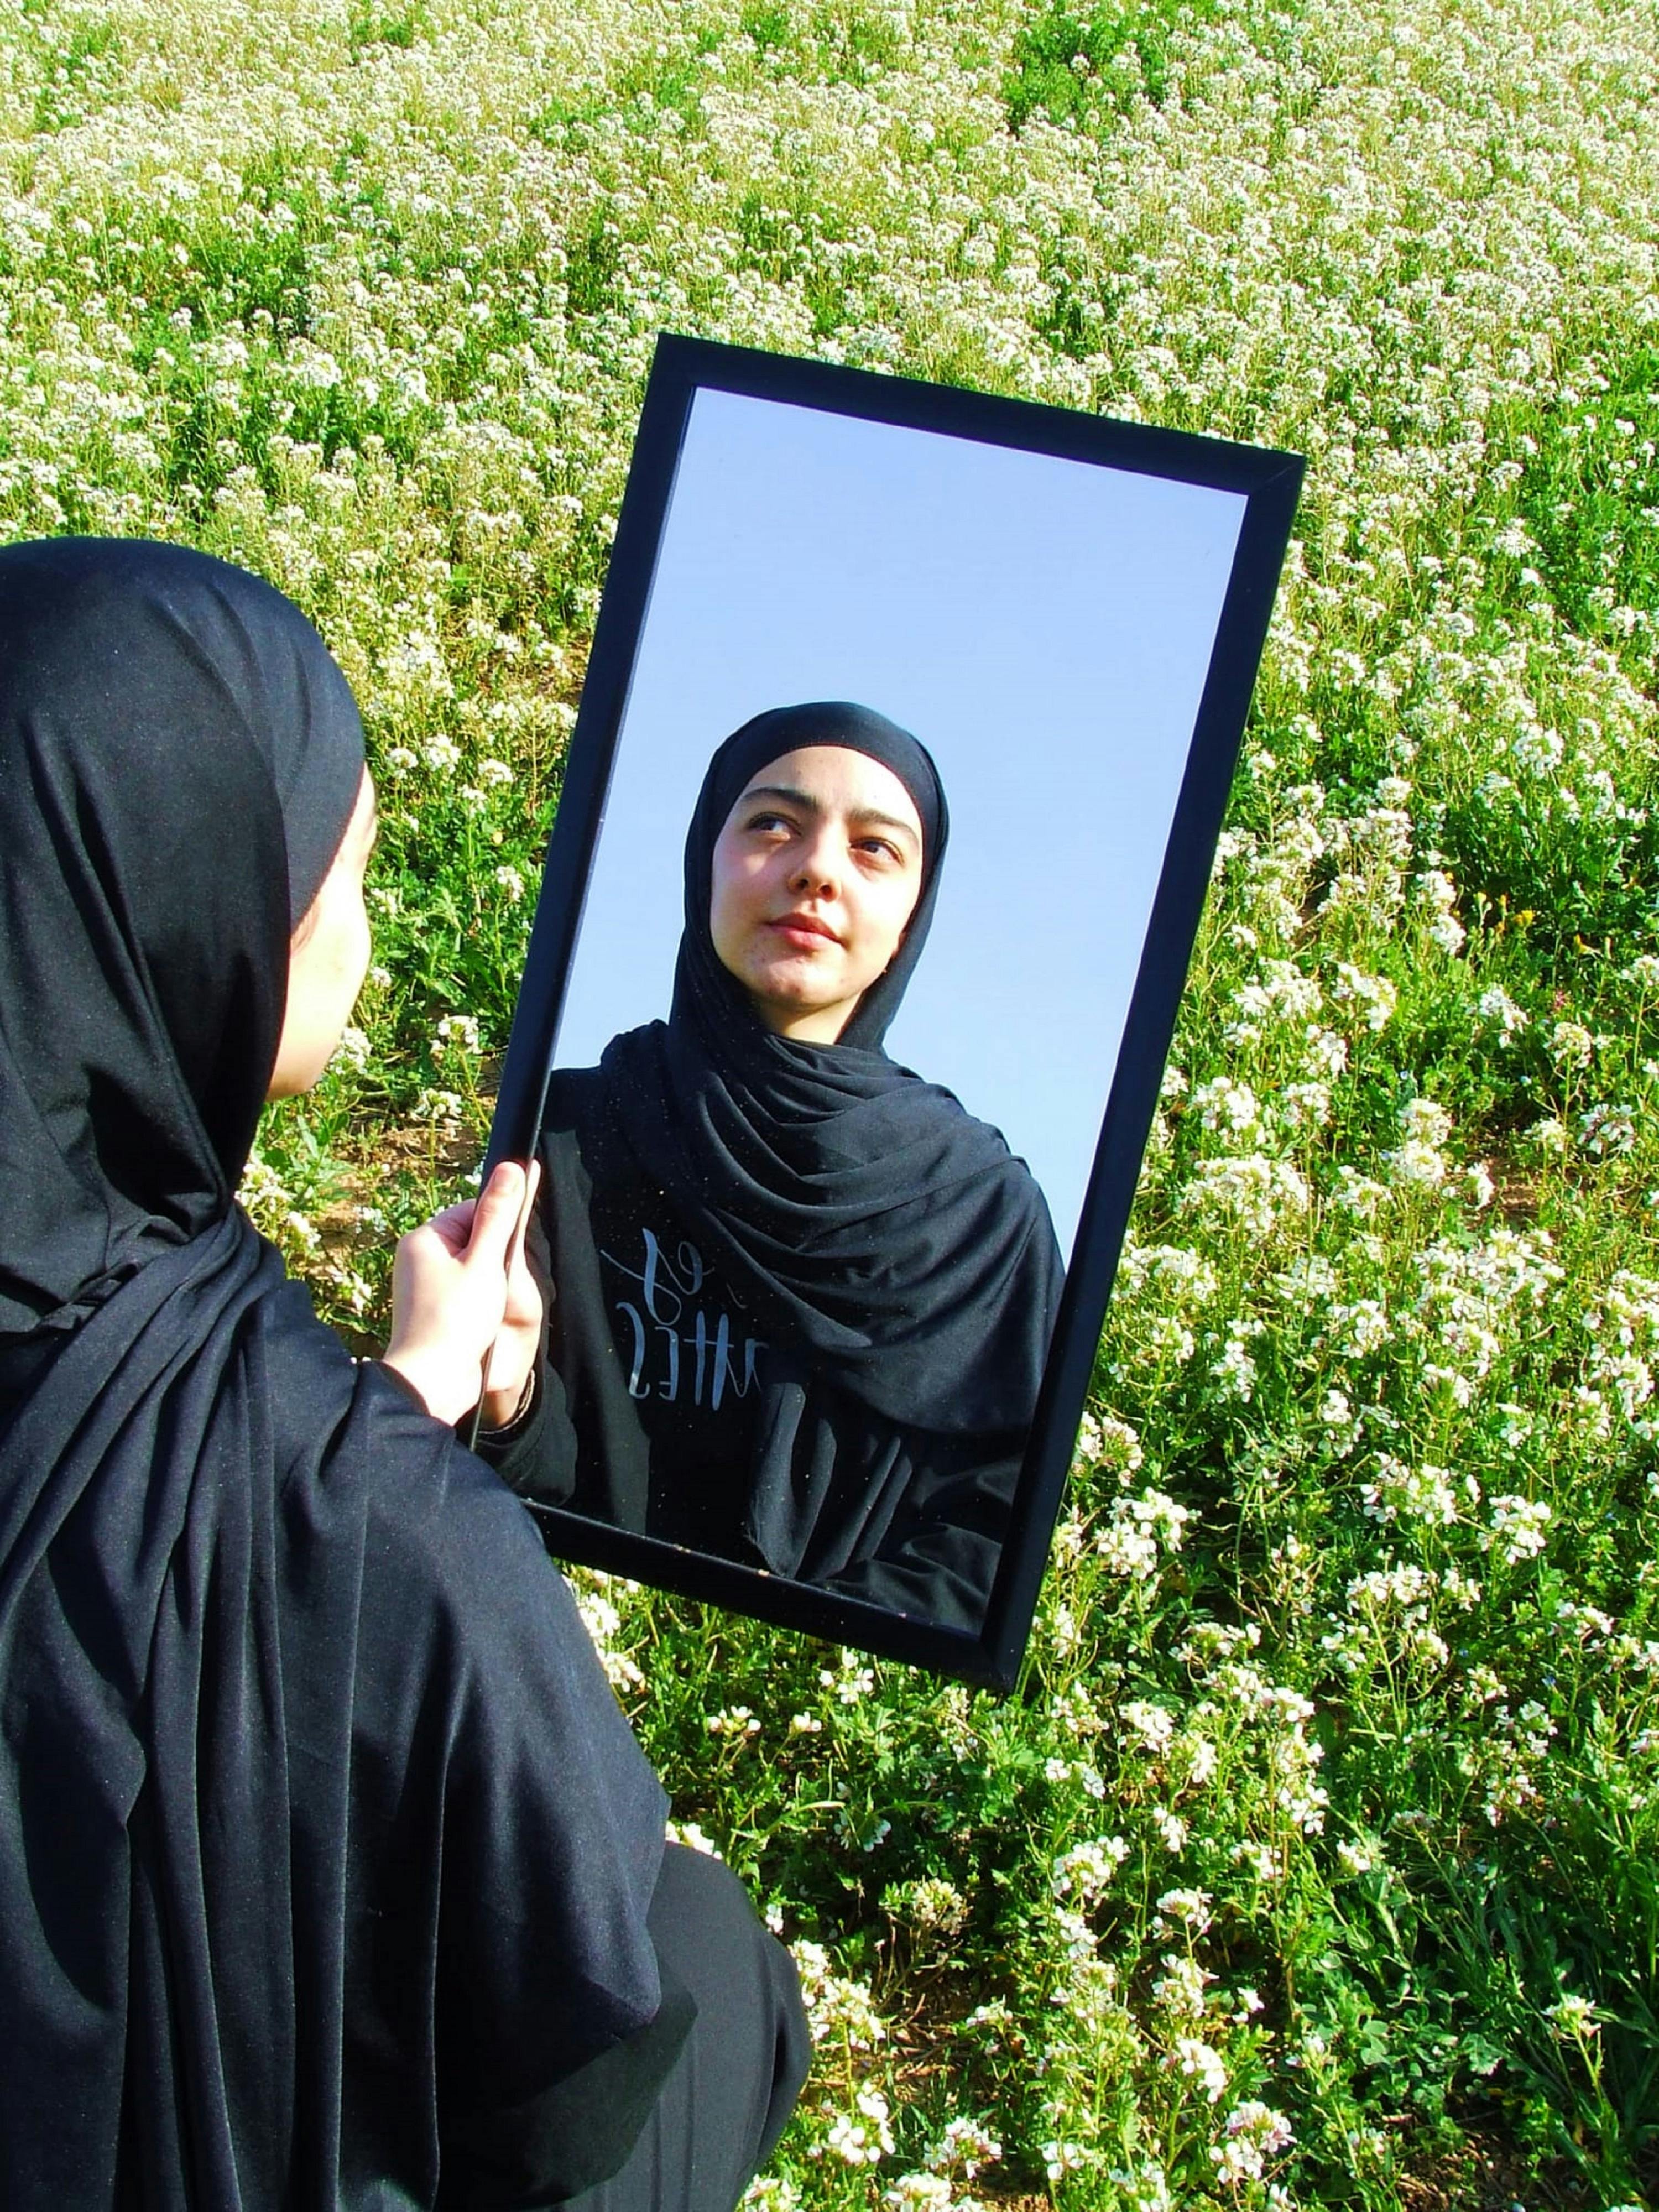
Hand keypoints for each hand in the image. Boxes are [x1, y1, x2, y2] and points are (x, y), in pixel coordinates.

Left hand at [384, 1160, 543, 1426]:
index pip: (473, 1211)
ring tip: (487, 1310)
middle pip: (473, 1241)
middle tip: (498, 1288)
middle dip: (494, 1262)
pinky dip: (477, 1305)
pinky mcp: (428, 1311)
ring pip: (470, 1270)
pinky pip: (462, 1294)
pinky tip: (481, 1323)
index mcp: (424, 1239)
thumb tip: (512, 1167)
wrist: (431, 1380)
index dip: (499, 1230)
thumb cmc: (456, 1319)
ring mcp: (420, 1286)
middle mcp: (416, 1258)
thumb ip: (500, 1215)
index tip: (508, 1256)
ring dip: (488, 1285)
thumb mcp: (485, 1262)